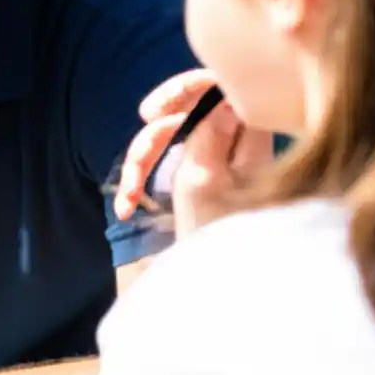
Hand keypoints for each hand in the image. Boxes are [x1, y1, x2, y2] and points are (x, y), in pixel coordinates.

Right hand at [114, 69, 274, 235]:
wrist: (222, 286)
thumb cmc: (217, 235)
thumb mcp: (204, 181)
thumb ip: (207, 134)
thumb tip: (220, 94)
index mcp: (248, 143)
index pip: (222, 91)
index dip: (187, 88)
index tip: (151, 109)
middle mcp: (235, 147)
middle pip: (190, 110)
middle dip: (157, 126)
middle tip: (140, 124)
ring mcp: (217, 162)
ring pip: (171, 138)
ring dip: (141, 159)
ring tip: (127, 197)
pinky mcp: (201, 177)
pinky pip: (168, 162)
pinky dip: (143, 179)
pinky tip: (126, 205)